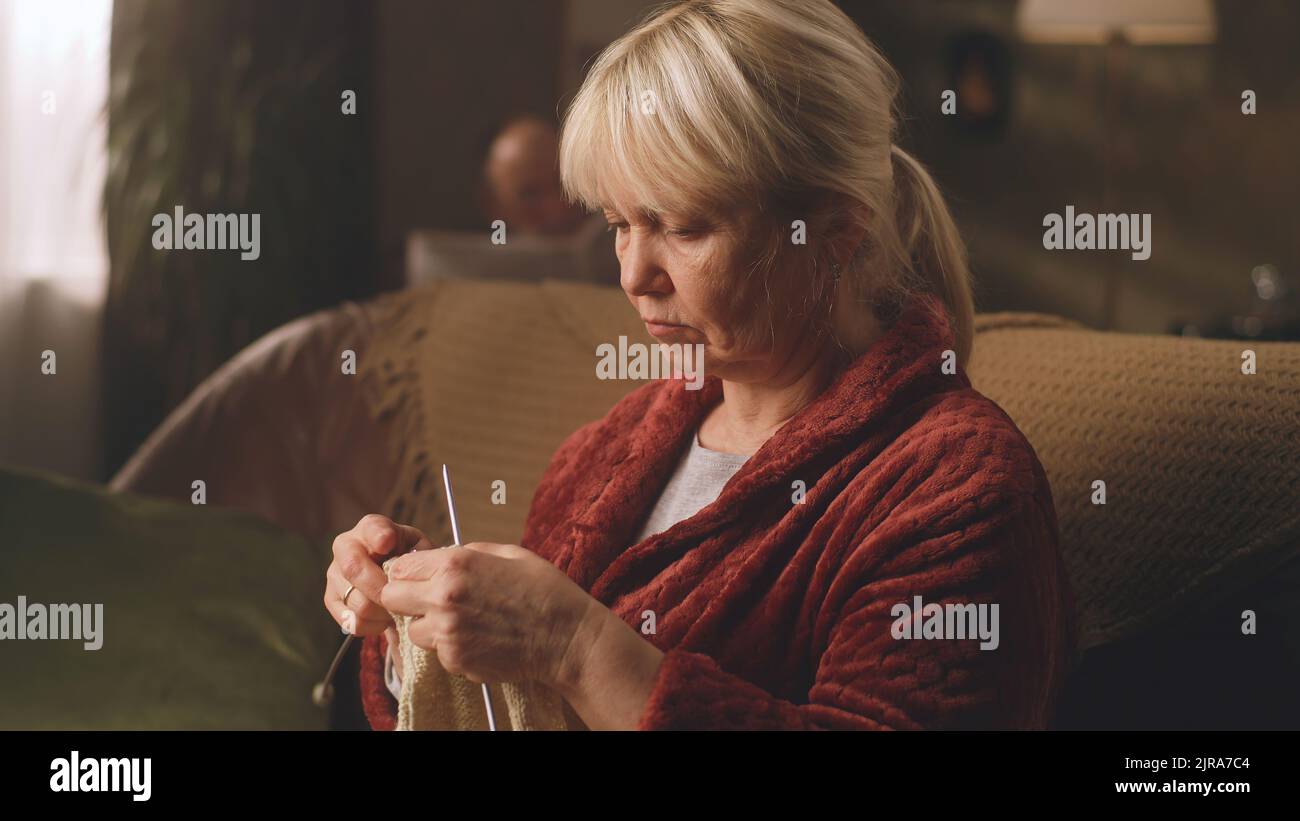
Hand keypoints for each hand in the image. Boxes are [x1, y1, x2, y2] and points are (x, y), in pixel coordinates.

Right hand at [324, 513, 433, 636]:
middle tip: (402, 600)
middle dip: (382, 590)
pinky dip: (373, 626)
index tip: (388, 543)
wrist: (398, 580)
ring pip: (356, 600)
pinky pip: (352, 620)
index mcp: (371, 528)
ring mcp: (335, 573)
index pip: (372, 528)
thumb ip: (417, 557)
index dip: (379, 536)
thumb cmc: (412, 562)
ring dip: (382, 612)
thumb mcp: (420, 552)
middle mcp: (347, 546)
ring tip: (398, 610)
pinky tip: (384, 619)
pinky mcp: (331, 598)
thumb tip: (402, 574)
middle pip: (354, 568)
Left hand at [379, 542, 596, 688]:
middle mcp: (445, 598)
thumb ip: (467, 552)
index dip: (409, 571)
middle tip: (430, 600)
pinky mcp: (456, 660)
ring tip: (462, 621)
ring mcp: (448, 633)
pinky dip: (451, 647)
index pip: (401, 566)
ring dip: (428, 625)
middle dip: (406, 598)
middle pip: (392, 598)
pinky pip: (437, 652)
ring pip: (413, 630)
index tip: (420, 576)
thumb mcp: (508, 553)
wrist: (567, 638)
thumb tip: (441, 556)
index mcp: (456, 564)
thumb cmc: (545, 591)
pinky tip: (479, 638)